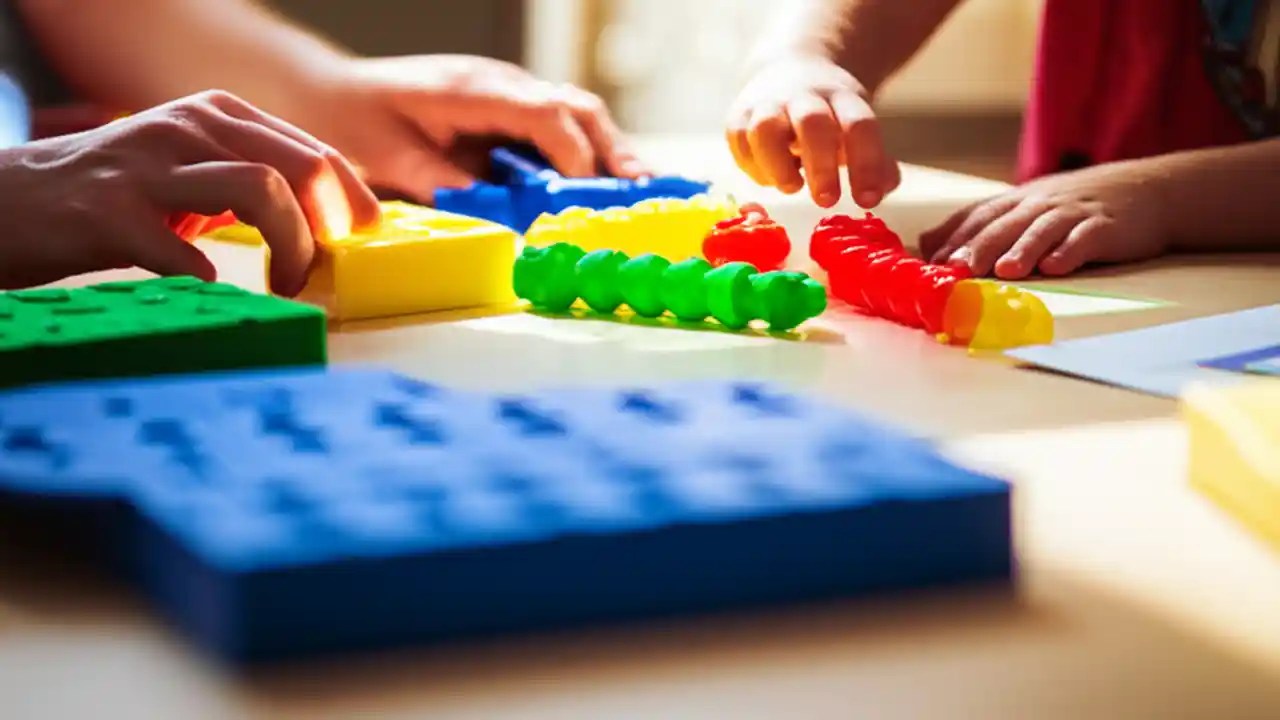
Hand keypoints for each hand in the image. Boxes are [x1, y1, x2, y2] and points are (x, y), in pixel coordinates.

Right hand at [0, 90, 378, 292]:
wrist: (12, 201)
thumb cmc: (117, 192)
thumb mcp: (191, 167)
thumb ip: (253, 180)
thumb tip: (330, 222)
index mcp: (217, 116)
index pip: (314, 151)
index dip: (352, 199)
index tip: (363, 240)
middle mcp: (187, 129)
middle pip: (299, 167)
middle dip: (328, 227)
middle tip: (320, 271)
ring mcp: (148, 168)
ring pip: (259, 189)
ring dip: (291, 247)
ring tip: (286, 283)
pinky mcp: (108, 214)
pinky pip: (181, 251)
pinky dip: (208, 276)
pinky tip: (210, 286)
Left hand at [302, 55, 646, 200]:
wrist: (334, 91)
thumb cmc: (359, 120)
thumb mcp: (394, 160)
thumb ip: (446, 185)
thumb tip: (501, 219)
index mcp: (475, 90)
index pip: (544, 113)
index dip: (573, 153)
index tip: (590, 191)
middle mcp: (502, 85)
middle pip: (577, 107)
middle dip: (613, 150)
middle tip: (645, 188)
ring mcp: (509, 94)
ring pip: (577, 115)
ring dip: (610, 152)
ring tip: (644, 189)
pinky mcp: (509, 111)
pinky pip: (560, 128)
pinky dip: (588, 155)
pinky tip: (608, 185)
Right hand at [725, 54, 899, 207]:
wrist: (789, 69)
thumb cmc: (829, 117)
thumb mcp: (855, 129)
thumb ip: (873, 161)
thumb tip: (879, 190)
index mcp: (843, 98)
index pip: (859, 125)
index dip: (866, 163)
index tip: (868, 200)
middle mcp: (805, 96)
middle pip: (813, 123)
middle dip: (820, 164)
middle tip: (827, 200)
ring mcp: (768, 103)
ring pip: (765, 127)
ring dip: (777, 164)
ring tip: (792, 186)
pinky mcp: (738, 116)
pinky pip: (739, 141)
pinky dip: (753, 166)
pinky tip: (770, 176)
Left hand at [919, 160, 1173, 278]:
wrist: (1148, 190)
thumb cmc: (1077, 206)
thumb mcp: (1028, 208)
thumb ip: (982, 225)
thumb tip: (928, 244)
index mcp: (1019, 201)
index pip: (979, 216)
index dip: (954, 237)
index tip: (930, 263)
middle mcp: (1041, 203)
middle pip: (1005, 223)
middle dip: (979, 245)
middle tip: (957, 268)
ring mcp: (1074, 213)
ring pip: (1042, 229)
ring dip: (1022, 250)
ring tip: (1003, 271)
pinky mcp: (1106, 227)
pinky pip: (1085, 239)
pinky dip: (1070, 251)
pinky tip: (1056, 267)